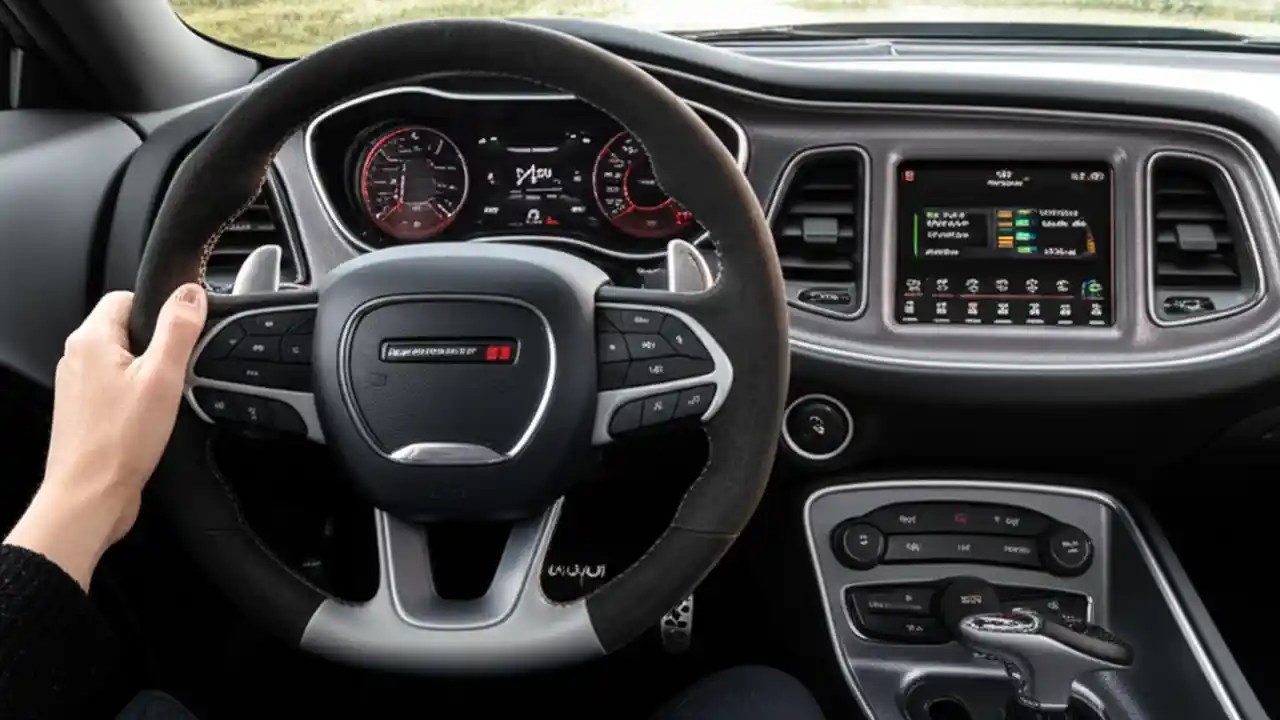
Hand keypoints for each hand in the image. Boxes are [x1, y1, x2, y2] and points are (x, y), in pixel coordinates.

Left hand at [5, 284, 206, 589]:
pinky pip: (116, 388)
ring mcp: (78, 386)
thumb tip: (190, 292)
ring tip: (164, 400)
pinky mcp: (85, 411)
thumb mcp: (163, 377)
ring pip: (123, 360)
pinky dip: (137, 397)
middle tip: (176, 373)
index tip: (182, 331)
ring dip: (149, 374)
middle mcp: (77, 358)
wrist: (90, 497)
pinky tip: (151, 419)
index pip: (125, 297)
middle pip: (126, 330)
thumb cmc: (119, 442)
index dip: (159, 309)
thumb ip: (178, 329)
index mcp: (91, 340)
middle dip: (158, 346)